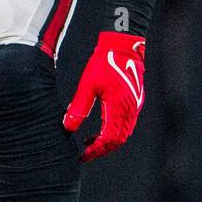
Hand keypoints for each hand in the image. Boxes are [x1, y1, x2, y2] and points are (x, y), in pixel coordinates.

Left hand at [63, 32, 145, 162]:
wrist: (123, 46)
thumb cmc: (104, 62)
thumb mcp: (87, 85)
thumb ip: (78, 108)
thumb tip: (68, 128)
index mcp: (118, 108)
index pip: (108, 139)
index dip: (95, 150)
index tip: (82, 155)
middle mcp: (129, 110)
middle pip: (118, 141)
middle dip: (101, 150)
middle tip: (85, 154)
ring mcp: (134, 107)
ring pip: (123, 134)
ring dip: (108, 142)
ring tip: (90, 144)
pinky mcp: (134, 102)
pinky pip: (126, 125)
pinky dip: (114, 132)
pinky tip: (101, 130)